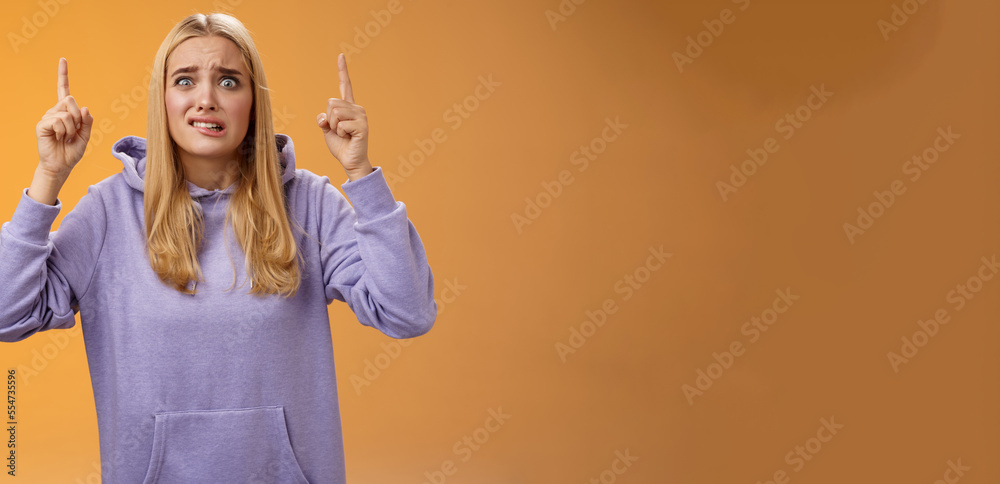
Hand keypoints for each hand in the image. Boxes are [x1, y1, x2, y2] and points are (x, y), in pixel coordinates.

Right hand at [36, 57, 93, 179]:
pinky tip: (59, 138)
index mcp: (66, 111)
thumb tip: (84, 107)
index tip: (63, 59)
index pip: (64, 90)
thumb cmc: (72, 151)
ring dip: (72, 128)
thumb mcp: (86, 136)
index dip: (63, 75)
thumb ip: (87, 122)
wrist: (61, 165)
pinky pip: (59, 121)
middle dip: (78, 117)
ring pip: (67, 113)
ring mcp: (47, 117)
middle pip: (71, 100)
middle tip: (74, 131)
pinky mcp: (42, 124)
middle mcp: (55, 111)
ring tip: (66, 137)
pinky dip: (64, 131)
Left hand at [317, 53, 370, 177]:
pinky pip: (340, 125)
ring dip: (334, 127)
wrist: (351, 161)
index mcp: (348, 107)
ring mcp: (361, 116)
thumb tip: (324, 117)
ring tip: (343, 134)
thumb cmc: (341, 145)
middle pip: (331, 103)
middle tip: (338, 130)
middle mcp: (356, 108)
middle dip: (329, 119)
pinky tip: (348, 138)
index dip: (342, 71)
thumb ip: (324, 119)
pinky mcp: (362, 126)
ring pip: (334, 113)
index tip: (340, 55)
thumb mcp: (327, 129)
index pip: (345, 85)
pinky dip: (339, 134)